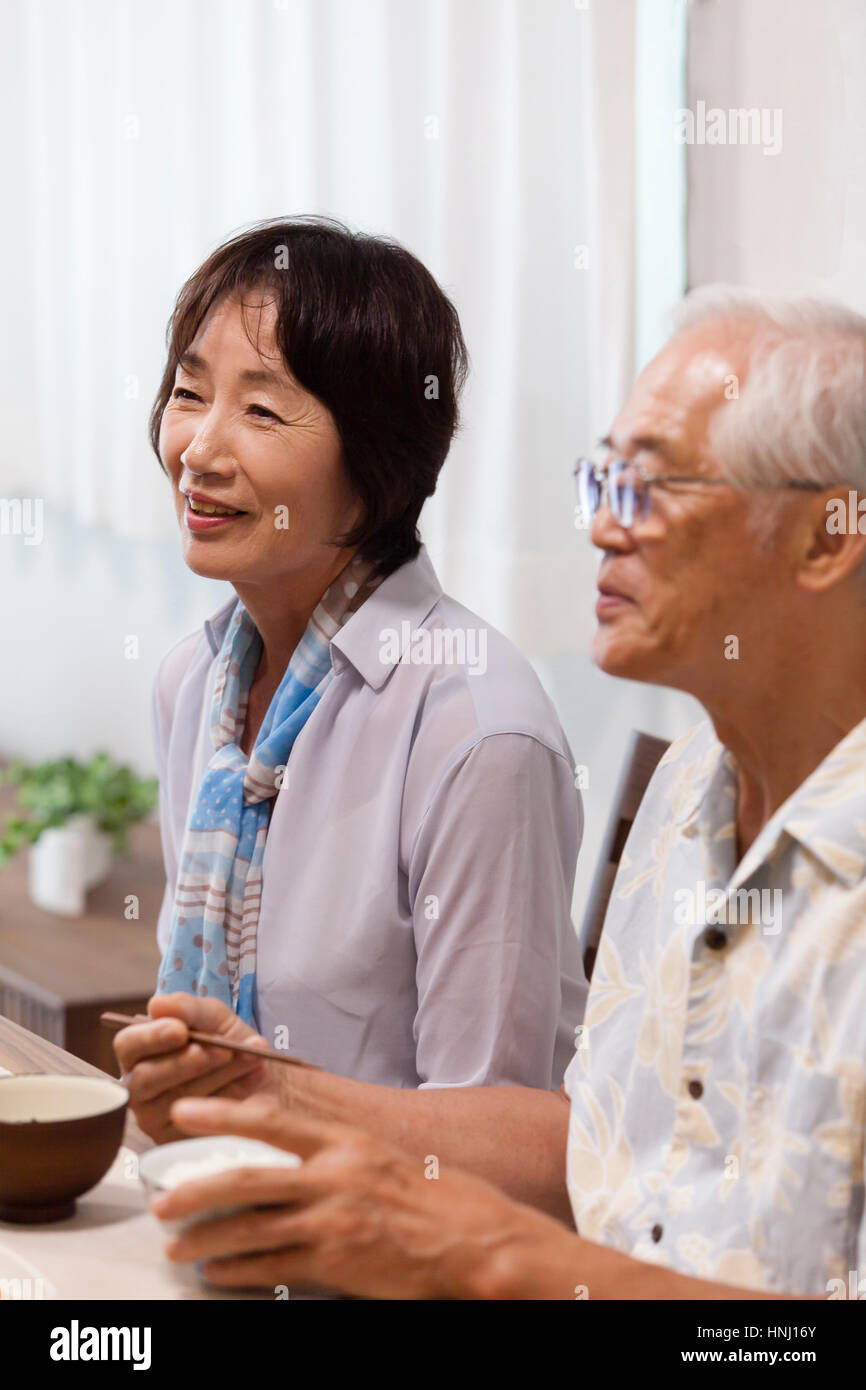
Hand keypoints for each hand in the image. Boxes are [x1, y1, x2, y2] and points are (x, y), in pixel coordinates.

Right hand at [113, 993, 274, 1143]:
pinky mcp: (179, 1142)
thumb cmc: (230, 1046)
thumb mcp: (216, 1019)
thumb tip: (156, 1004)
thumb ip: (189, 1008)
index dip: (150, 1036)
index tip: (180, 1030)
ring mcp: (156, 1120)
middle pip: (145, 1078)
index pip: (127, 1044)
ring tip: (249, 1059)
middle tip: (223, 1050)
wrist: (267, 1082)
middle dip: (187, 1062)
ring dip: (217, 1076)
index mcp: (141, 1053)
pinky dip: (229, 1098)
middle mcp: (141, 1088)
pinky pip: (198, 1124)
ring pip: (175, 1100)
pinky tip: (251, 1082)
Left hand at [151, 1095, 579, 1298]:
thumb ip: (337, 1154)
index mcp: (345, 1142)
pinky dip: (239, 1273)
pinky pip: (273, 1269)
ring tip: (179, 1247)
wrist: (474, 1241)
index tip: (186, 1113)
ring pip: (251, 1229)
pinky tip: (219, 1275)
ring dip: (207, 1240)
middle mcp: (335, 1176)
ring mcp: (333, 1221)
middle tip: (163, 1200)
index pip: (271, 1121)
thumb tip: (290, 1154)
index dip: (222, 1116)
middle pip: (246, 1178)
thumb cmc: (435, 1197)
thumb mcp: (383, 1158)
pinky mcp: (336, 1264)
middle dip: (196, 1189)